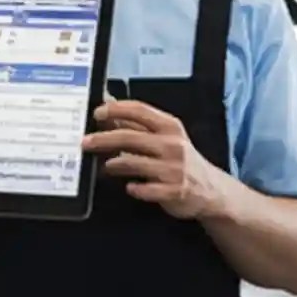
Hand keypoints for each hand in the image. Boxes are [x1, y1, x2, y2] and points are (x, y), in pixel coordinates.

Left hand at [82, 100, 226, 219]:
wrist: (211, 190)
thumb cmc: (180, 159)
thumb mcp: (164, 137)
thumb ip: (137, 124)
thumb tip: (109, 105)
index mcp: (170, 127)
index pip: (140, 110)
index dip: (116, 109)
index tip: (97, 112)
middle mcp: (172, 145)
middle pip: (130, 137)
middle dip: (103, 139)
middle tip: (85, 142)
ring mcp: (174, 169)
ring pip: (133, 162)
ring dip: (114, 164)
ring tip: (106, 166)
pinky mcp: (174, 190)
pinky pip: (145, 189)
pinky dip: (134, 188)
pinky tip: (130, 187)